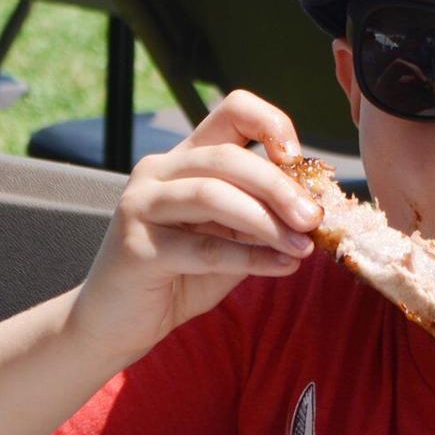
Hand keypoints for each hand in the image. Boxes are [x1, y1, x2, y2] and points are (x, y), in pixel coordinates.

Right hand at [68, 90, 321, 364]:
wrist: (118, 324)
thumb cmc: (181, 276)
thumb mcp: (231, 240)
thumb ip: (263, 221)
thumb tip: (315, 214)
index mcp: (186, 158)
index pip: (232, 111)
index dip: (271, 123)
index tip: (300, 158)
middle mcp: (159, 171)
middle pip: (227, 157)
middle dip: (278, 186)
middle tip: (314, 218)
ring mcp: (142, 205)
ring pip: (211, 194)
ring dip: (266, 221)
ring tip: (302, 246)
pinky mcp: (136, 246)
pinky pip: (203, 248)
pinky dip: (250, 258)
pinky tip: (283, 267)